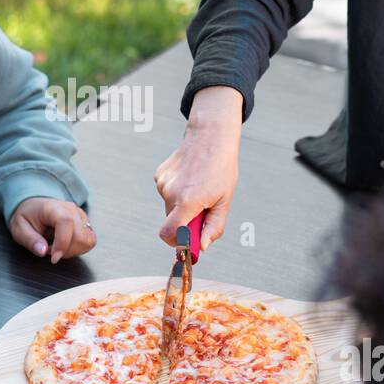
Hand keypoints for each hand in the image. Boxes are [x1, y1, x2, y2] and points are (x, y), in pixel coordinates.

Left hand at [10, 197, 95, 263]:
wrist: (34, 207)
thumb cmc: (27, 216)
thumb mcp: (19, 229)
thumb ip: (30, 240)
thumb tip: (42, 251)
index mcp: (53, 207)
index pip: (66, 223)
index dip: (62, 243)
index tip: (53, 257)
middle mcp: (71, 209)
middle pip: (80, 235)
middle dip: (66, 251)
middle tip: (49, 250)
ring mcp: (80, 216)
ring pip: (88, 240)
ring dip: (73, 251)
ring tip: (57, 247)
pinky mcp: (85, 223)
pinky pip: (89, 240)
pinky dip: (79, 248)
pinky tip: (65, 246)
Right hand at [154, 86, 242, 248]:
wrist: (210, 136)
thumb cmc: (221, 168)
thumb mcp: (225, 200)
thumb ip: (213, 227)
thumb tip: (202, 247)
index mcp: (187, 200)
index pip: (170, 233)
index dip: (177, 243)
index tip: (188, 243)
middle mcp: (170, 192)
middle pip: (172, 222)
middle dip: (186, 222)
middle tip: (204, 209)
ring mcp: (162, 183)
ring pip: (170, 207)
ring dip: (182, 206)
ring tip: (199, 188)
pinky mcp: (159, 175)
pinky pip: (167, 194)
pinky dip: (177, 193)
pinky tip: (190, 178)